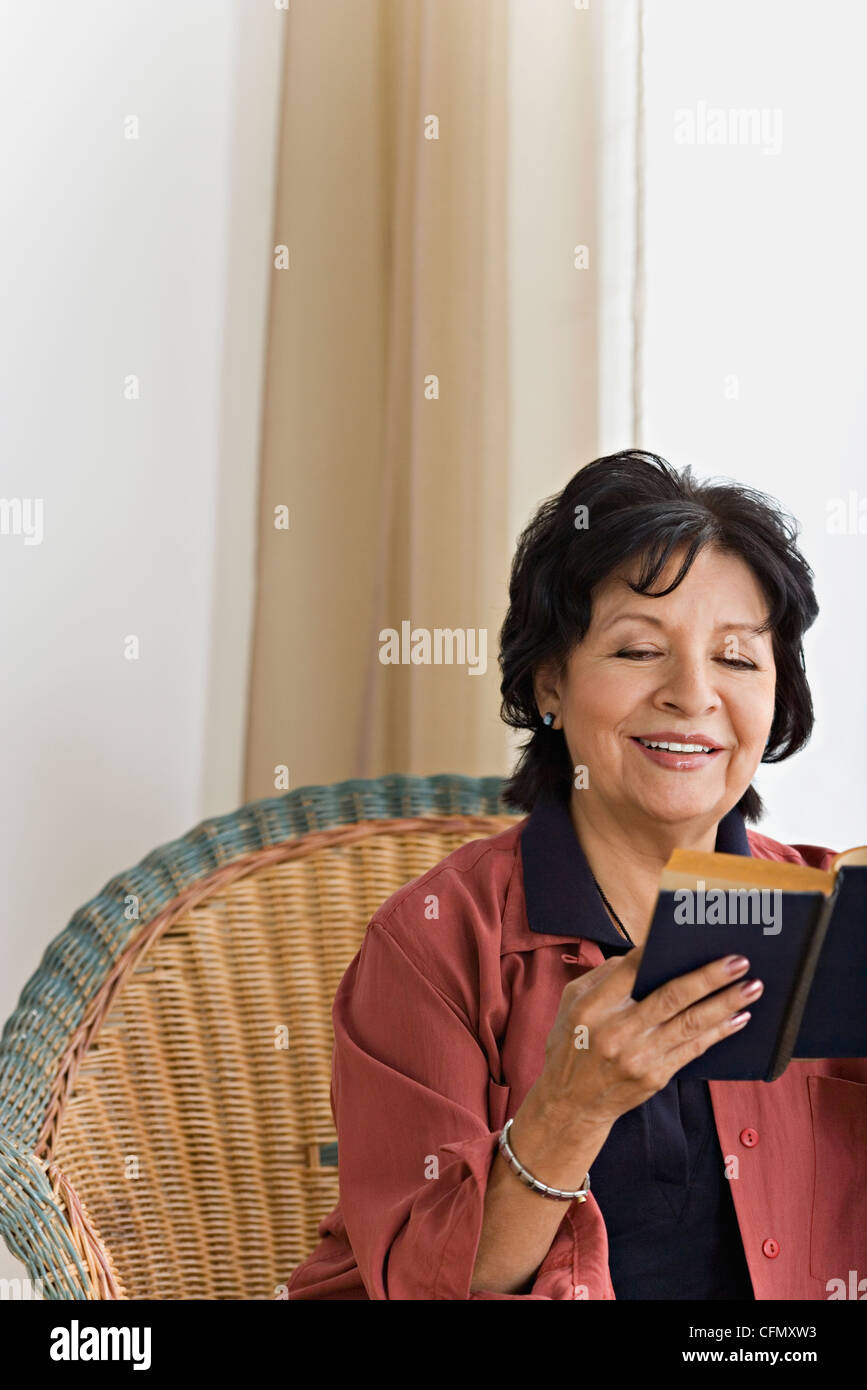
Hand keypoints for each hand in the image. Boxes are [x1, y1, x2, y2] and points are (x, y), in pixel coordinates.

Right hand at [535, 946, 761, 1132]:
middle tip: (739, 961)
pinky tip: (738, 1018)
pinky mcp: (655, 1076)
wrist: (570, 1105)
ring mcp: (638, 1056)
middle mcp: (616, 1031)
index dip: (661, 950)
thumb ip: (604, 976)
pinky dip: (719, 1032)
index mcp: (592, 1006)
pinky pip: (693, 1049)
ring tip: (751, 986)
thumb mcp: (571, 1003)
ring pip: (690, 1023)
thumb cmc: (572, 1045)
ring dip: (725, 1003)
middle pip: (671, 997)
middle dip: (709, 977)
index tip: (690, 934)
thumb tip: (644, 953)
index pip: (633, 970)